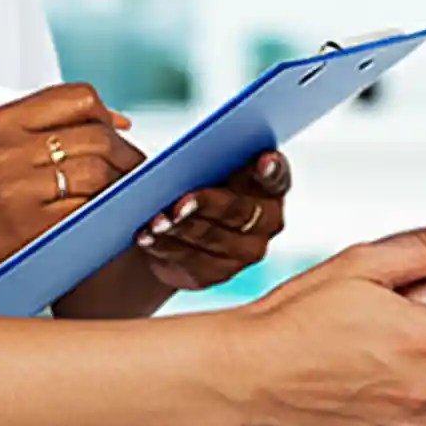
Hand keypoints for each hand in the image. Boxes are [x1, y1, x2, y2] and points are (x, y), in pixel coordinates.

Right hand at [0, 84, 143, 288]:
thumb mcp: (3, 147)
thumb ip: (52, 127)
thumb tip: (117, 122)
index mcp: (5, 122)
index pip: (78, 98)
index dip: (107, 115)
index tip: (117, 132)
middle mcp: (11, 149)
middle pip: (96, 136)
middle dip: (126, 154)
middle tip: (134, 169)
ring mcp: (21, 186)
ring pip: (98, 171)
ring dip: (121, 184)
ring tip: (122, 193)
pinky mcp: (33, 222)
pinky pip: (89, 206)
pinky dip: (105, 209)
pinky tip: (105, 213)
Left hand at [134, 151, 289, 290]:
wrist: (178, 219)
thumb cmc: (196, 179)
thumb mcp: (206, 160)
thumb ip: (208, 151)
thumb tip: (184, 156)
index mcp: (269, 185)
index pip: (277, 177)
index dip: (272, 170)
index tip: (263, 160)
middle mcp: (267, 222)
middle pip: (241, 213)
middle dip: (208, 205)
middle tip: (181, 202)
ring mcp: (245, 252)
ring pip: (212, 239)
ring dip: (181, 229)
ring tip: (156, 220)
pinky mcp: (216, 274)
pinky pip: (190, 262)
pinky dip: (165, 246)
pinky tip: (147, 236)